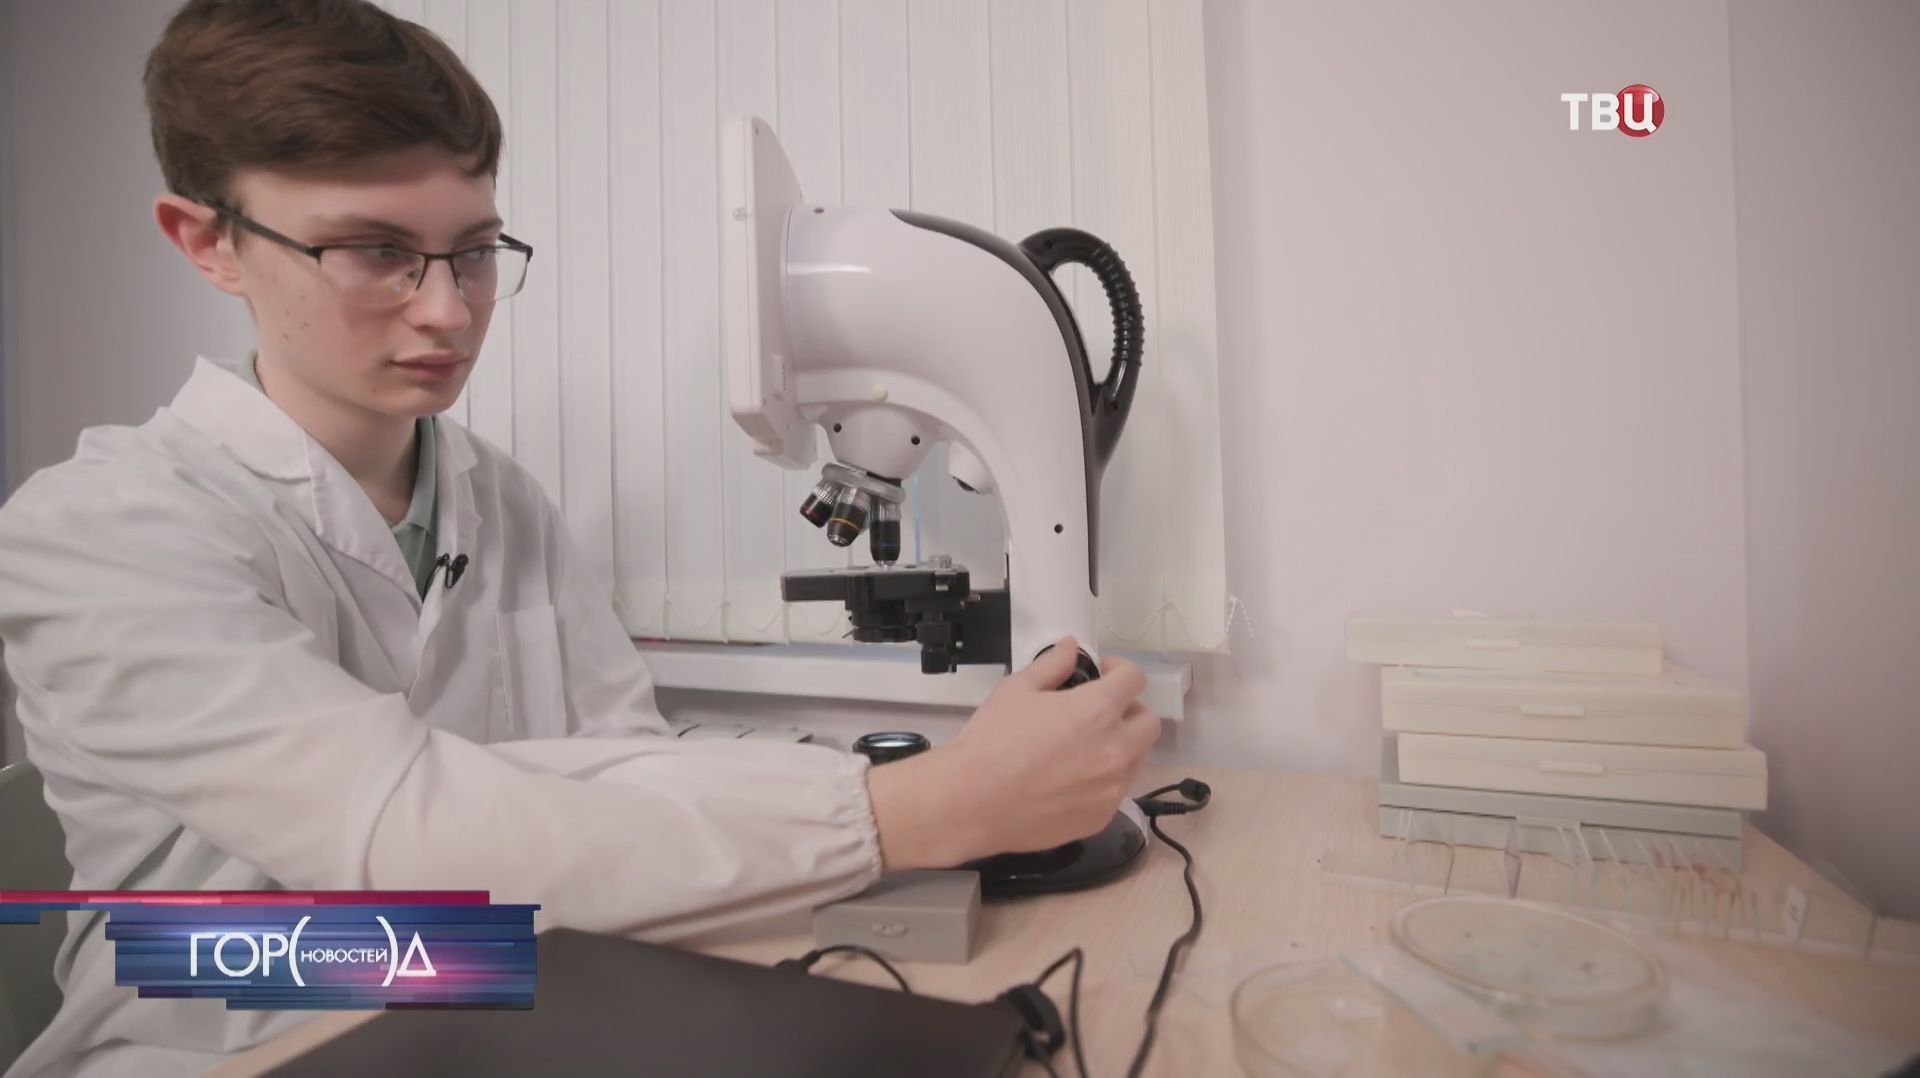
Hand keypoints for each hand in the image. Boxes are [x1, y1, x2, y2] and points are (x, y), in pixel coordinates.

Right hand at [865, 637, 1161, 870]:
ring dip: (1122, 746)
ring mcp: (1111, 788)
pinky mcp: (1101, 817)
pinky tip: (1072, 779)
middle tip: (1100, 711)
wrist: (972, 802)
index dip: (1119, 670)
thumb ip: (1052, 665)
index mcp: (1098, 711)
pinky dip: (1105, 780)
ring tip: (1086, 746)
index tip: (1103, 675)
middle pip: (1149, 722)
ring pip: (1138, 759)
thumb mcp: (1017, 690)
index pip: (1135, 679)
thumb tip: (1071, 648)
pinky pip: (1116, 791)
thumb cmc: (991, 742)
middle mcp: (1115, 749)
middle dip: (1129, 710)